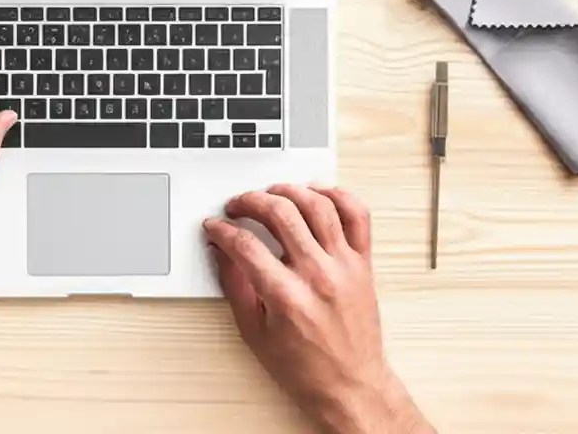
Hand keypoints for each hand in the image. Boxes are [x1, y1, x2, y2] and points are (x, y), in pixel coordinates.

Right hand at [204, 185, 432, 433]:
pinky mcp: (363, 263)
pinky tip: (317, 194)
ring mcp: (345, 266)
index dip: (223, 230)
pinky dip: (338, 196)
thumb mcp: (255, 333)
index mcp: (287, 296)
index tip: (214, 227)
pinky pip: (357, 216)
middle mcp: (319, 275)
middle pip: (281, 214)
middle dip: (250, 201)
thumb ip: (236, 287)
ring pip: (319, 206)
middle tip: (237, 205)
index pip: (246, 245)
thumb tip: (221, 253)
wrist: (351, 386)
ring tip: (271, 193)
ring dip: (290, 191)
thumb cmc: (306, 368)